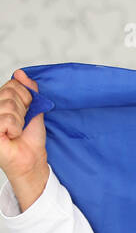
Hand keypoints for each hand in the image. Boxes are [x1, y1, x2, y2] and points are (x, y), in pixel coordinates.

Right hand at [0, 69, 47, 197]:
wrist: (32, 159)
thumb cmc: (31, 138)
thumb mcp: (34, 109)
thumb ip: (29, 90)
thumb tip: (20, 73)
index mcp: (2, 100)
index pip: (13, 84)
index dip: (26, 97)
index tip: (28, 111)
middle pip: (10, 93)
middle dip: (23, 109)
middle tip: (22, 124)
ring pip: (9, 105)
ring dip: (19, 121)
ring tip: (17, 131)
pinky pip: (6, 119)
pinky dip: (15, 129)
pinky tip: (11, 136)